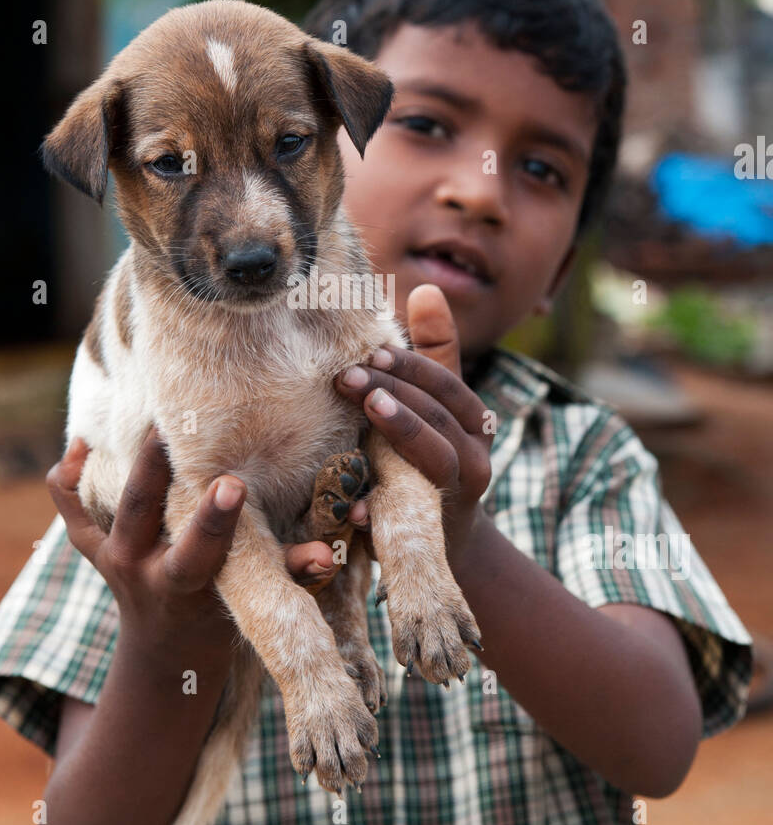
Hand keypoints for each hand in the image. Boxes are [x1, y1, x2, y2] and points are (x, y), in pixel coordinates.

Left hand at [45, 429, 344, 657]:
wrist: (165, 651)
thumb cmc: (222, 615)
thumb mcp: (252, 601)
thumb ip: (287, 575)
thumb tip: (325, 554)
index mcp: (182, 586)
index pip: (197, 552)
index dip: (213, 519)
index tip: (232, 483)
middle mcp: (138, 570)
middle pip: (140, 516)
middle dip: (157, 471)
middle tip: (174, 423)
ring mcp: (108, 557)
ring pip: (108, 505)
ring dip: (122, 460)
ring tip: (139, 413)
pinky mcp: (89, 547)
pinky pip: (67, 508)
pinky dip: (66, 476)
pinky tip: (80, 440)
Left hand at [332, 285, 493, 560]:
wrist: (444, 537)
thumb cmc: (430, 454)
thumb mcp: (435, 405)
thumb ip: (435, 351)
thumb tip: (427, 288)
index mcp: (473, 421)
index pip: (447, 384)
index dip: (412, 366)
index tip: (371, 350)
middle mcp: (475, 457)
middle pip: (440, 418)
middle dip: (394, 391)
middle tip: (349, 375)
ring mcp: (457, 497)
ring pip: (437, 460)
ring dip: (401, 431)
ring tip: (367, 406)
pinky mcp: (430, 531)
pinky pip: (407, 520)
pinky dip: (378, 510)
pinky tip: (353, 502)